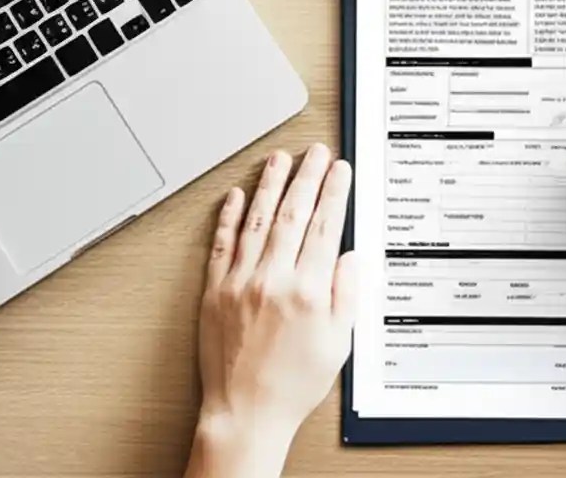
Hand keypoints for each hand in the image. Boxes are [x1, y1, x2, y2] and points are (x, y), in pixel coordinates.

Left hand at [186, 144, 356, 477]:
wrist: (245, 412)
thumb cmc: (292, 385)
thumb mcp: (338, 342)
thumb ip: (347, 295)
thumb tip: (351, 257)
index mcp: (309, 291)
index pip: (326, 227)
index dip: (335, 192)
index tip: (340, 171)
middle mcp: (273, 280)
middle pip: (294, 214)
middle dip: (307, 177)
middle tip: (315, 153)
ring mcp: (241, 282)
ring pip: (257, 220)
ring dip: (270, 185)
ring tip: (279, 160)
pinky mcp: (215, 291)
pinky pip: (222, 244)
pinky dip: (228, 216)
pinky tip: (236, 195)